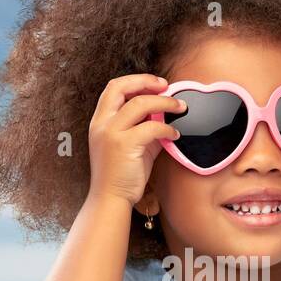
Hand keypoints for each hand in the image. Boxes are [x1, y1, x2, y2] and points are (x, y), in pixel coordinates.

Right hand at [87, 74, 182, 204]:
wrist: (110, 199)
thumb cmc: (121, 175)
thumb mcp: (131, 146)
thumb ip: (144, 128)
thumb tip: (165, 115)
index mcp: (100, 121)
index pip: (114, 88)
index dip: (136, 81)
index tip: (156, 85)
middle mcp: (102, 124)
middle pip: (121, 87)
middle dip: (147, 82)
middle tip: (167, 87)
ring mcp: (111, 133)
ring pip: (140, 103)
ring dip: (165, 102)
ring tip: (180, 108)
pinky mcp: (124, 145)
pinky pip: (152, 127)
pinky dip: (167, 128)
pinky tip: (175, 135)